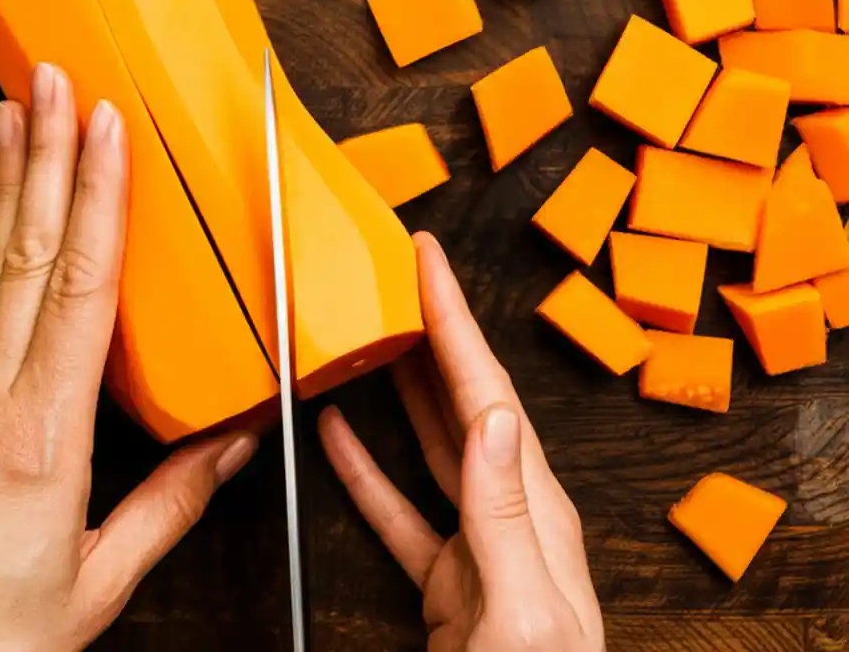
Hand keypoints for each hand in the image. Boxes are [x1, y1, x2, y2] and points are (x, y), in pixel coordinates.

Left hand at [0, 64, 257, 651]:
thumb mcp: (96, 585)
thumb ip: (169, 506)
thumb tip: (226, 447)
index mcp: (41, 439)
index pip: (78, 291)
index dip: (97, 201)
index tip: (107, 132)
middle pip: (24, 254)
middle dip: (45, 155)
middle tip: (54, 79)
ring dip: (13, 187)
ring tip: (21, 119)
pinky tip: (6, 225)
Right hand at [319, 233, 603, 650]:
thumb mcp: (526, 608)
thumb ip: (506, 516)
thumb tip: (490, 419)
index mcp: (532, 511)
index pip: (487, 395)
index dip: (455, 322)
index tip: (427, 263)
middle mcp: (507, 515)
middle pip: (460, 402)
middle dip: (430, 334)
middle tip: (396, 277)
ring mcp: (475, 548)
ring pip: (427, 446)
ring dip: (396, 387)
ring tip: (367, 336)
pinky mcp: (444, 582)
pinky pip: (398, 510)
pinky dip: (366, 469)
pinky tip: (340, 436)